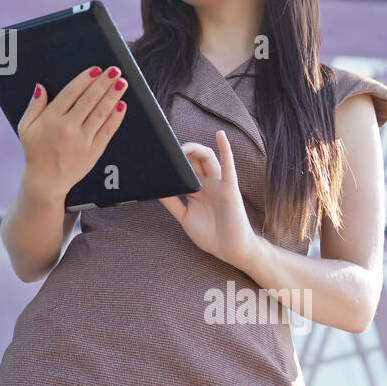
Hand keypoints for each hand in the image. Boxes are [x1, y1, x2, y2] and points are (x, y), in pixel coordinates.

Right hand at [17, 65, 128, 198]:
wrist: (45, 182)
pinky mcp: (94, 151)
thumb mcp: (25, 128)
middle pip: (89, 100)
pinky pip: (107, 130)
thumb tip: (40, 86)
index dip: (85, 79)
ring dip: (113, 96)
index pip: (70, 93)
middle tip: (115, 70)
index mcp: (50, 119)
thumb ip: (34, 106)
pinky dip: (116, 117)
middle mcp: (67, 127)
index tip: (96, 69)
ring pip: (101, 113)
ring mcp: (82, 140)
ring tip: (122, 83)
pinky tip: (122, 106)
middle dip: (103, 83)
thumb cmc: (35, 152)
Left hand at [158, 129, 257, 270]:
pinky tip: (220, 135)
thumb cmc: (210, 235)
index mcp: (195, 190)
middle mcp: (207, 184)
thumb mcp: (184, 217)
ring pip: (207, 158)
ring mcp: (218, 184)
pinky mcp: (230, 188)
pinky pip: (228, 166)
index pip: (183, 169)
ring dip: (194, 149)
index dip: (173, 162)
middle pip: (193, 160)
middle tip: (167, 151)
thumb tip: (156, 189)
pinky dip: (225, 149)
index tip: (158, 155)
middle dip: (180, 153)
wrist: (230, 250)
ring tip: (182, 148)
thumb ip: (172, 203)